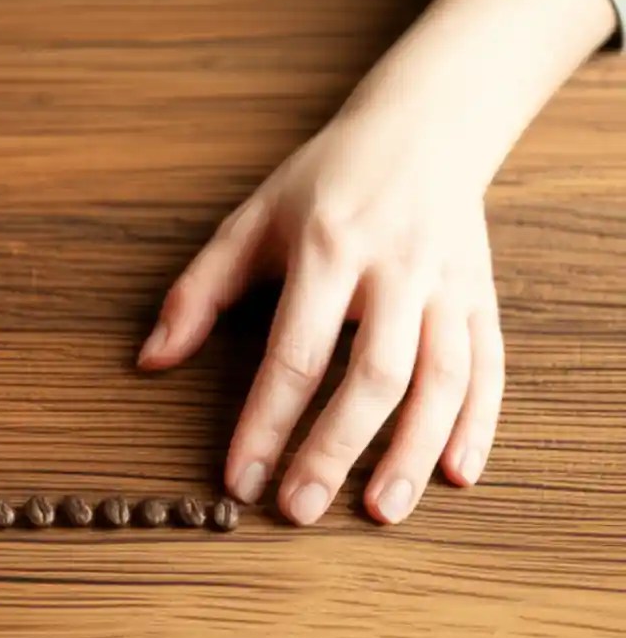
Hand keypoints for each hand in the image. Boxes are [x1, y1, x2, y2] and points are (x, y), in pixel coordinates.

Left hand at [139, 113, 504, 524]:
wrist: (423, 126)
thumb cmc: (325, 181)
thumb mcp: (250, 220)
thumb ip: (197, 292)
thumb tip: (149, 362)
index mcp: (329, 249)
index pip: (294, 353)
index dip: (266, 423)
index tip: (240, 479)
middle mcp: (396, 270)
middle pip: (373, 375)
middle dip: (335, 449)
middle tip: (300, 509)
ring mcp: (448, 285)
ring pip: (441, 379)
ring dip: (412, 450)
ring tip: (381, 511)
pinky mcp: (481, 296)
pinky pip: (489, 368)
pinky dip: (478, 424)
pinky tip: (456, 475)